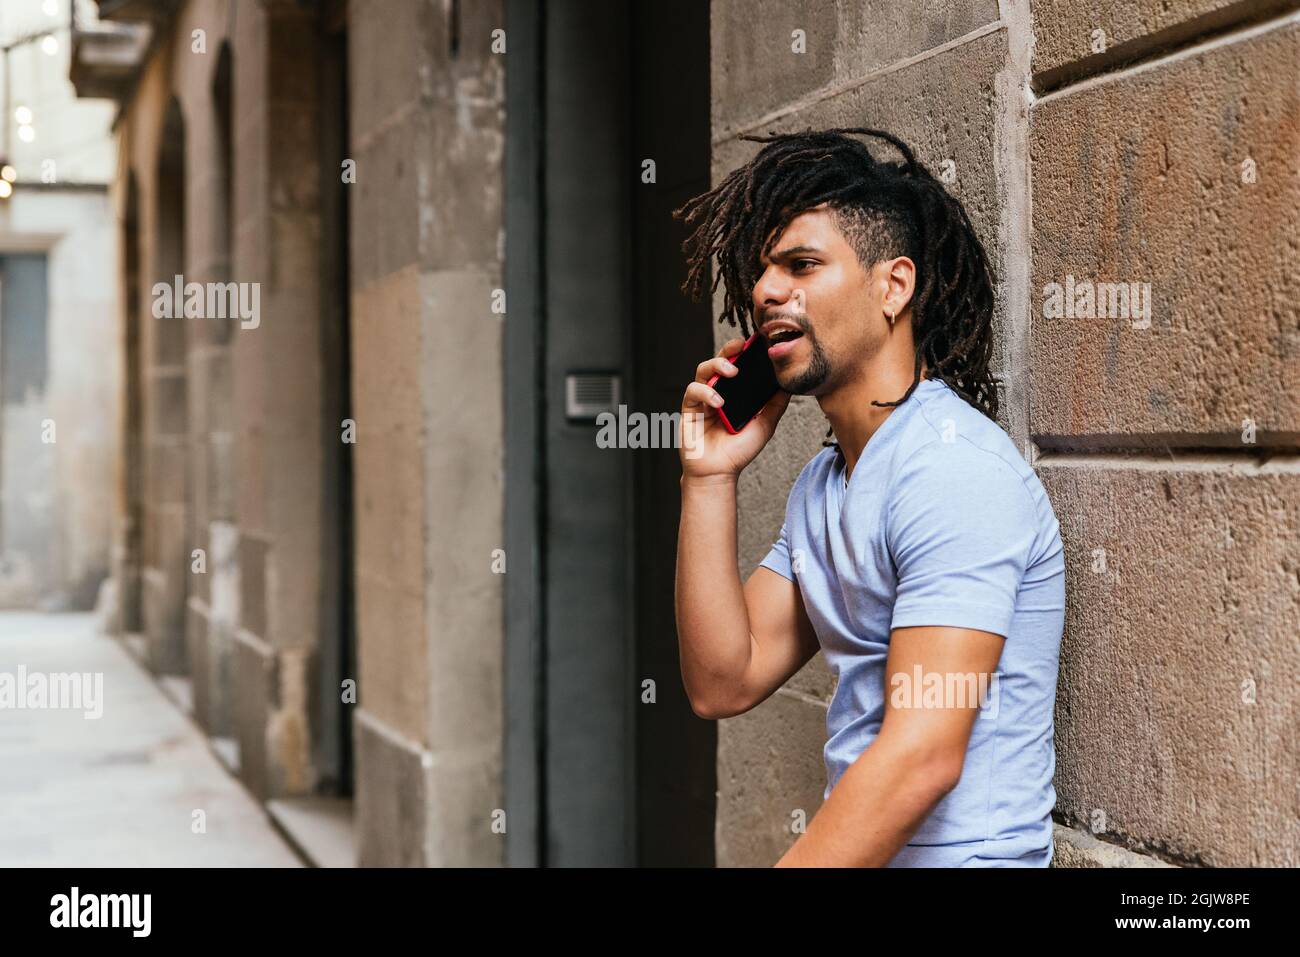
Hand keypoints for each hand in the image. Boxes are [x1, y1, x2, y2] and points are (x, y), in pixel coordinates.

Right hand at [679, 337, 790, 481]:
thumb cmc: (739, 451)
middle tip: (740, 346)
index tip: (756, 343)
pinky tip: (718, 402)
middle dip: (728, 350)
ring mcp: (702, 400)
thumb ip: (775, 404)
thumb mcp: (764, 425)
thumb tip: (789, 384)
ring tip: (731, 372)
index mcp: (734, 393)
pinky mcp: (689, 409)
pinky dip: (705, 392)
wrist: (719, 473)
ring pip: (703, 370)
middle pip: (719, 361)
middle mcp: (717, 392)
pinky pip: (693, 391)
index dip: (743, 352)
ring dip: (716, 366)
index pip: (737, 365)